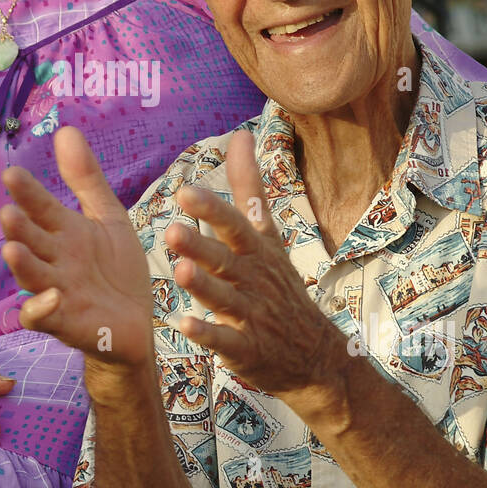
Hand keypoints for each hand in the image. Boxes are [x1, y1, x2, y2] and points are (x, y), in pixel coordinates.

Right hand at [0, 126, 153, 373]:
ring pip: (32, 276)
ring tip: (12, 250)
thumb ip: (86, 179)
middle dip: (20, 228)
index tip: (12, 173)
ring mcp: (56, 290)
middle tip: (8, 213)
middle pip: (32, 240)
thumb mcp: (108, 218)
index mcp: (64, 232)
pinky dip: (42, 309)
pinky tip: (51, 296)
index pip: (41, 208)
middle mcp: (54, 259)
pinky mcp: (64, 322)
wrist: (136, 323)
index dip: (27, 193)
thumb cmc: (116, 269)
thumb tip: (65, 129)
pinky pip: (43, 317)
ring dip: (22, 265)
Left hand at [166, 129, 345, 417]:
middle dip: (201, 245)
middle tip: (171, 231)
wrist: (315, 353)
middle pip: (226, 259)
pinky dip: (208, 334)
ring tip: (181, 272)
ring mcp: (253, 315)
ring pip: (225, 298)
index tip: (186, 192)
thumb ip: (249, 186)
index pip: (236, 225)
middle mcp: (255, 278)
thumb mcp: (268, 235)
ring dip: (204, 286)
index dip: (213, 210)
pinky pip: (227, 341)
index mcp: (257, 250)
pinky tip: (185, 325)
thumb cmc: (280, 284)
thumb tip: (240, 133)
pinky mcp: (248, 349)